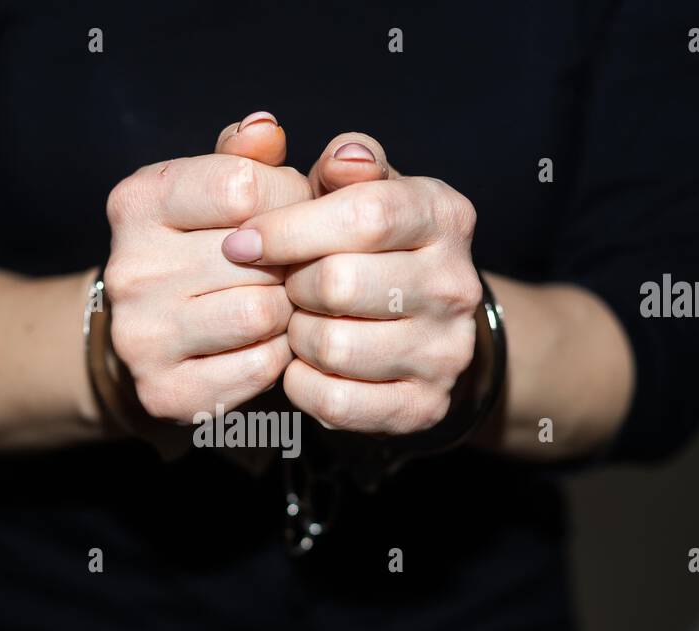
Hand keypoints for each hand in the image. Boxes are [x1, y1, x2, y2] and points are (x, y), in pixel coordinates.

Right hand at [104, 112, 309, 424]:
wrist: (151, 339)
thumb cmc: (202, 247)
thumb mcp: (216, 187)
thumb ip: (248, 156)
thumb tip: (265, 129)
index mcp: (136, 202)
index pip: (244, 184)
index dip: (290, 198)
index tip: (291, 213)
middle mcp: (128, 268)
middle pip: (258, 255)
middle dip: (292, 259)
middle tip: (287, 267)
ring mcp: (141, 336)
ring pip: (262, 313)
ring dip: (287, 310)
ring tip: (276, 303)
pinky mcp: (166, 393)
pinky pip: (260, 367)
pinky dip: (277, 356)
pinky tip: (263, 344)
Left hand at [221, 132, 482, 435]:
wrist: (418, 324)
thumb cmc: (364, 243)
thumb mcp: (355, 191)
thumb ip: (340, 164)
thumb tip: (343, 156)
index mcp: (443, 216)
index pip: (365, 215)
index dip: (290, 228)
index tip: (242, 242)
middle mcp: (456, 284)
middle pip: (341, 283)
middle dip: (291, 285)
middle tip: (282, 286)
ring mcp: (446, 351)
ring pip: (333, 346)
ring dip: (295, 336)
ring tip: (297, 322)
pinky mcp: (424, 406)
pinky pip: (336, 402)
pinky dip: (302, 385)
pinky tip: (304, 364)